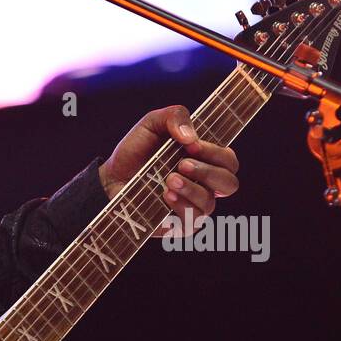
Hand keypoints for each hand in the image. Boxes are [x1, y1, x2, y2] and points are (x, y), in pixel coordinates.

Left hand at [99, 104, 239, 236]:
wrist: (111, 176)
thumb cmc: (137, 150)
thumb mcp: (152, 123)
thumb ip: (174, 116)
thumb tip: (191, 137)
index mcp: (204, 160)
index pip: (228, 160)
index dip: (216, 153)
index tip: (193, 145)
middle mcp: (204, 184)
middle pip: (229, 183)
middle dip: (208, 172)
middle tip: (182, 164)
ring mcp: (194, 206)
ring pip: (210, 203)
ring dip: (191, 189)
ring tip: (169, 179)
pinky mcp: (179, 224)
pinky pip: (193, 222)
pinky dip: (182, 207)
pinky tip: (165, 195)